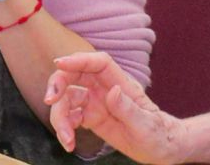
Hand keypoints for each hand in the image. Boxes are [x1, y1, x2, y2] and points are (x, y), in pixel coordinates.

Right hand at [45, 51, 184, 161]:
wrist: (160, 149)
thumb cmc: (158, 134)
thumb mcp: (145, 125)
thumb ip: (128, 109)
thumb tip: (112, 92)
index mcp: (120, 83)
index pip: (98, 63)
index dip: (79, 59)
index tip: (59, 63)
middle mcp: (104, 89)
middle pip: (75, 76)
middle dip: (58, 84)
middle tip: (49, 101)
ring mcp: (95, 103)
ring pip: (68, 99)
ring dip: (59, 116)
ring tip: (66, 139)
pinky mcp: (90, 118)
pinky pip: (70, 117)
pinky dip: (64, 129)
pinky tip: (69, 144)